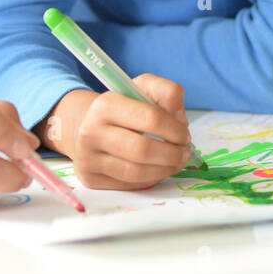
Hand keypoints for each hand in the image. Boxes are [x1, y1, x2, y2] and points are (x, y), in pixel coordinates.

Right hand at [45, 75, 190, 189]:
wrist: (92, 125)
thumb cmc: (125, 107)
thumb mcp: (145, 88)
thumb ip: (168, 93)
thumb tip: (180, 119)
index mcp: (106, 104)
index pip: (151, 119)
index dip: (175, 130)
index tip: (184, 135)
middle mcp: (90, 131)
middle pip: (143, 150)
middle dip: (172, 154)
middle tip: (184, 153)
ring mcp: (87, 158)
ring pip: (136, 172)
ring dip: (165, 170)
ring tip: (176, 162)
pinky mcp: (90, 178)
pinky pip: (129, 184)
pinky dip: (151, 179)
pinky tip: (158, 170)